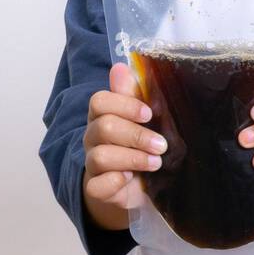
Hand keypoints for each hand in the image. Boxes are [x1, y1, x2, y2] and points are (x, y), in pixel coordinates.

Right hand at [82, 61, 166, 210]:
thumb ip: (133, 94)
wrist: (136, 187)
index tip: (149, 114)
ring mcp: (92, 164)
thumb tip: (122, 66)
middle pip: (103, 127)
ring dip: (133, 158)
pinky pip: (97, 184)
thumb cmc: (140, 146)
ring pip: (100, 156)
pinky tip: (132, 179)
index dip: (125, 105)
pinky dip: (116, 181)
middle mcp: (93, 138)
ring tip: (156, 162)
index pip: (99, 101)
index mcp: (103, 116)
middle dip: (136, 135)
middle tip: (161, 144)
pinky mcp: (96, 189)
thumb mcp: (142, 120)